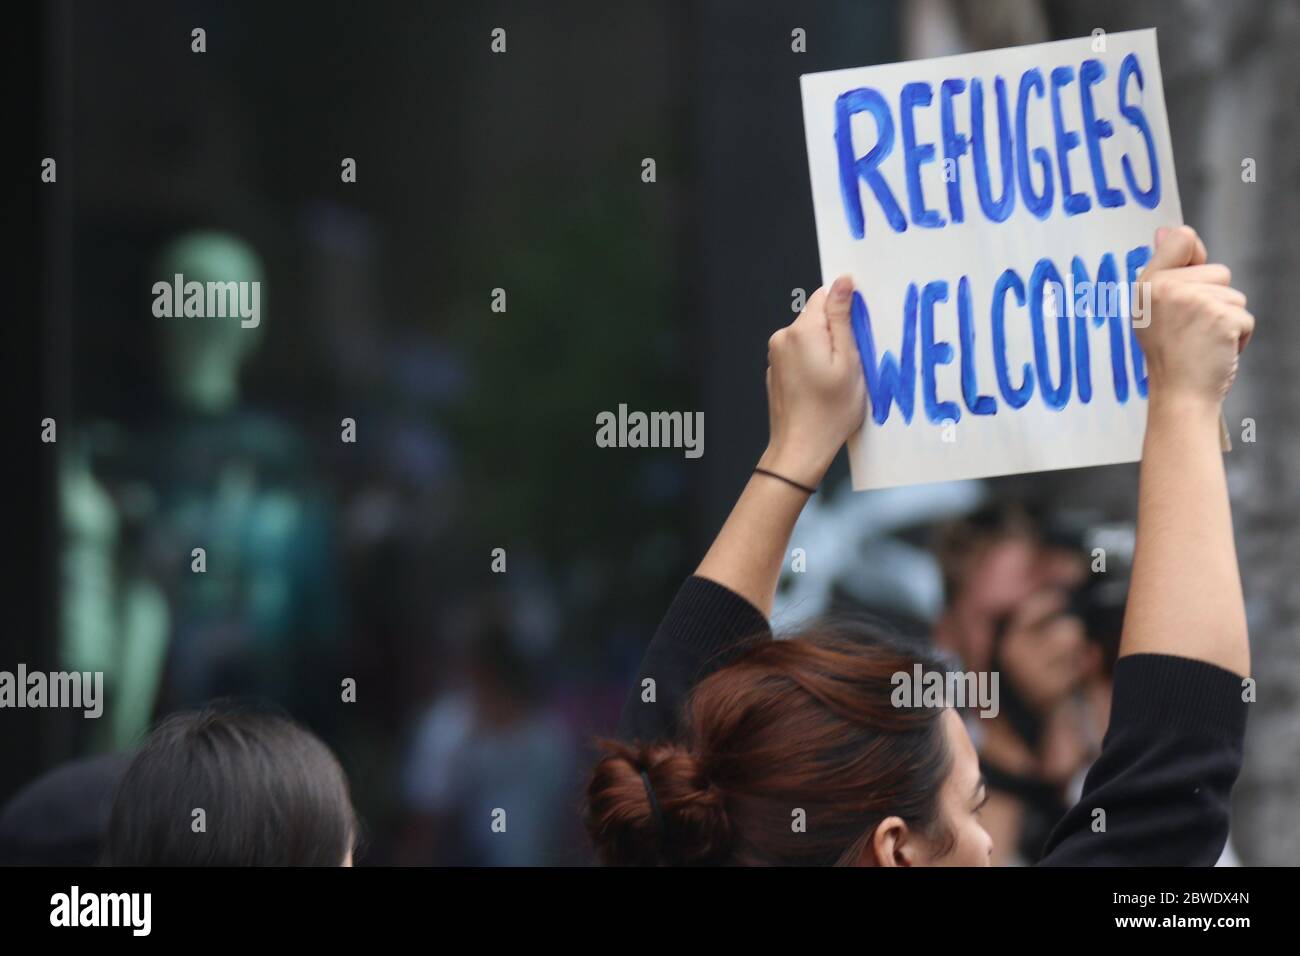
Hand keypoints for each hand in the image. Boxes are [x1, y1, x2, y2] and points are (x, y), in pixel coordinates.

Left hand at [759, 276, 865, 487]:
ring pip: (809, 337)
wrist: (800, 448)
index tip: (859, 334)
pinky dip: (813, 363)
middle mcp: (783, 337)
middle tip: (852, 362)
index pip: (825, 296)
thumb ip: (843, 318)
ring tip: (838, 379)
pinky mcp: (776, 371)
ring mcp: (776, 356)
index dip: (846, 310)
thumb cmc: (831, 410)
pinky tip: (823, 387)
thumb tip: (843, 280)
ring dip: (826, 349)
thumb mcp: (848, 361)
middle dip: (837, 332)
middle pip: (817, 317)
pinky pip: (800, 355)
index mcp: (802, 330)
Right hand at [1136, 226, 1253, 413]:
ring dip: (1227, 321)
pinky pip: (1245, 317)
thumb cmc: (1169, 357)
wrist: (1178, 396)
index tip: (1186, 291)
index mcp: (1147, 284)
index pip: (1181, 238)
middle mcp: (1166, 288)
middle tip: (1191, 330)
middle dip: (1215, 301)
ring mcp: (1193, 302)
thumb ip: (1165, 269)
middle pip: (1218, 271)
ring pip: (1234, 296)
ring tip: (1202, 342)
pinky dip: (1239, 337)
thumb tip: (1167, 230)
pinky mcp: (1220, 317)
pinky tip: (1216, 351)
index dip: (1194, 259)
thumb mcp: (1154, 310)